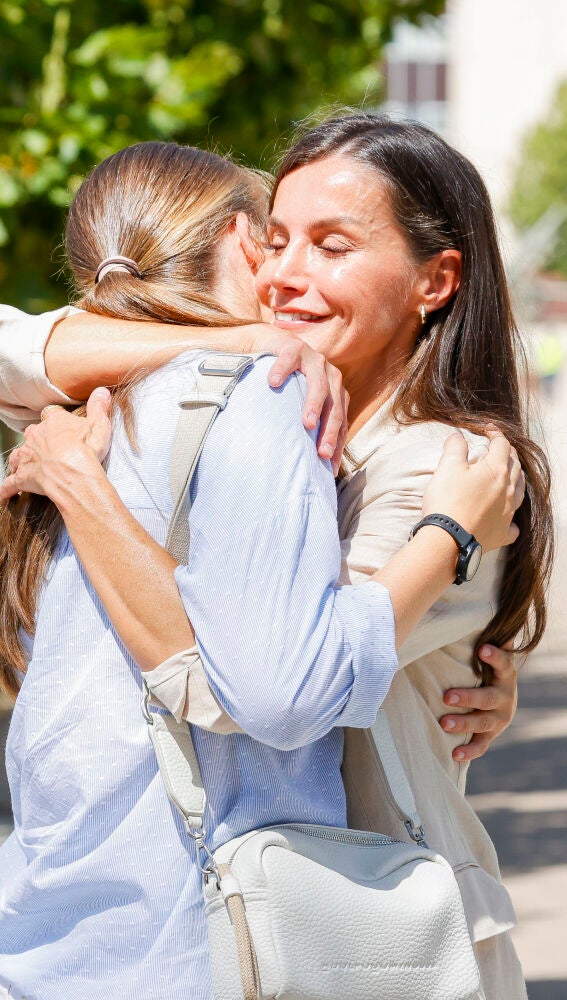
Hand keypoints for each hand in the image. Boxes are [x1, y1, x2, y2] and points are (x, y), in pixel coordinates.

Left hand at [0, 388, 111, 502]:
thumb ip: (99, 406)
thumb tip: (101, 390)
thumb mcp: (99, 424)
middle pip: (33, 434)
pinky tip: (5, 494)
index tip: (64, 429)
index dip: (58, 423)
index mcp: (54, 422)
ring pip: (18, 455)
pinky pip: (10, 483)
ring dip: (21, 460)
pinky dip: (7, 489)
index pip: (53, 416)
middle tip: (49, 449)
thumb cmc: (86, 449)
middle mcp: (36, 436)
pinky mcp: (23, 477)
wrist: (74, 472)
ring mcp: (27, 456)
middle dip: (38, 441)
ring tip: (25, 466)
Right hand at [249, 327, 348, 475]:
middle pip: (334, 405)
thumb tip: (308, 461)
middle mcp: (330, 375)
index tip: (329, 468)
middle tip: (322, 452)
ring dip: (314, 404)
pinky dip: (282, 370)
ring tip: (307, 423)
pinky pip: (289, 359)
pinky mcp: (293, 347)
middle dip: (330, 430)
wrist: (273, 346)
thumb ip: (309, 424)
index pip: (340, 422)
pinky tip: (274, 383)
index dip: (337, 444)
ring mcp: (313, 360)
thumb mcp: (301, 403)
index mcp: (336, 392)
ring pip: (319, 383)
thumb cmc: (287, 382)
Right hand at [422, 427, 524, 550]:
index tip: (487, 430)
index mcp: (496, 470)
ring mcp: (508, 512)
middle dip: (508, 453)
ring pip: (520, 491)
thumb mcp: (447, 467)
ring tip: (510, 475)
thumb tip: (458, 436)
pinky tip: (506, 517)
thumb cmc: (447, 500)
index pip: (502, 444)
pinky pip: (513, 524)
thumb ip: (455, 447)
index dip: (495, 434)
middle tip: (498, 449)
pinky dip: (511, 517)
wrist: (448, 539)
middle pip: (514, 465)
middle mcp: (508, 489)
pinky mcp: (502, 533)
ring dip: (516, 479)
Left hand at [440, 643, 517, 760]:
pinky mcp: (491, 735)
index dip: (496, 656)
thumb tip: (475, 602)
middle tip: (446, 696)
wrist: (497, 701)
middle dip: (468, 697)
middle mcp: (505, 697)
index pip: (504, 664)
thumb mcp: (484, 653)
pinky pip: (482, 745)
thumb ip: (481, 635)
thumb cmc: (482, 669)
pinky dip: (469, 751)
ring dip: (463, 723)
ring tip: (443, 722)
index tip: (482, 648)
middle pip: (489, 698)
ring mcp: (498, 718)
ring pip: (483, 723)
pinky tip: (455, 754)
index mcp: (505, 675)